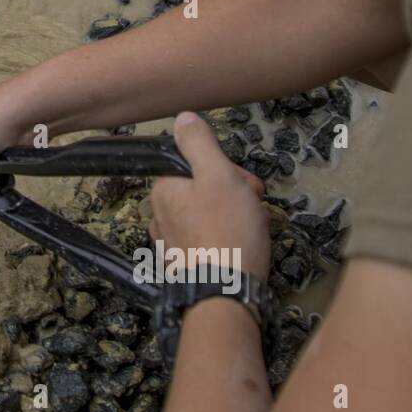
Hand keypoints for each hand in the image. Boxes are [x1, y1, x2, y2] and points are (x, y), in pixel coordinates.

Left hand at [148, 112, 271, 279]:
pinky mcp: (185, 263)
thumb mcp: (218, 174)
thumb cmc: (226, 230)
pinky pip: (208, 239)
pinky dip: (226, 238)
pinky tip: (241, 247)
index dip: (226, 169)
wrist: (226, 293)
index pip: (195, 164)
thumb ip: (199, 143)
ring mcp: (171, 240)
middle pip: (202, 188)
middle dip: (233, 192)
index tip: (242, 182)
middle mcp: (160, 213)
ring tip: (251, 230)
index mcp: (164, 188)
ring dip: (234, 215)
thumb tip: (183, 118)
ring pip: (208, 213)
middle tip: (252, 206)